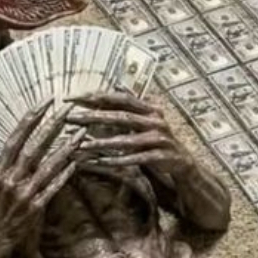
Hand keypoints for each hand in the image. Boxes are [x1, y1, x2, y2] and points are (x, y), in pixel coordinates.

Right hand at [0, 99, 82, 249]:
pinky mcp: (34, 208)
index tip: (44, 103)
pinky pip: (52, 188)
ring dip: (64, 150)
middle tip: (67, 111)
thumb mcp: (0, 181)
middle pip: (32, 149)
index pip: (14, 139)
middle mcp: (9, 180)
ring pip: (46, 167)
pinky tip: (75, 164)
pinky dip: (63, 176)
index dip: (29, 120)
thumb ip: (15, 164)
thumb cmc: (1, 205)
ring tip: (79, 135)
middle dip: (50, 128)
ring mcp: (22, 195)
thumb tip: (33, 141)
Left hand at [66, 91, 194, 175]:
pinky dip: (117, 161)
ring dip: (102, 143)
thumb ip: (130, 109)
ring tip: (81, 145)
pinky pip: (136, 160)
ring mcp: (161, 139)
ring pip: (126, 140)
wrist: (186, 167)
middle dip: (94, 116)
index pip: (121, 97)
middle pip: (121, 116)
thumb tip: (111, 90)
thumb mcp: (146, 123)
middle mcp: (157, 121)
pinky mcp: (163, 157)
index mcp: (151, 109)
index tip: (73, 97)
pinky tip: (100, 163)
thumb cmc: (160, 144)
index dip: (98, 96)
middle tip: (71, 117)